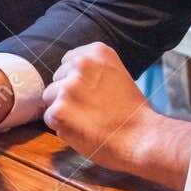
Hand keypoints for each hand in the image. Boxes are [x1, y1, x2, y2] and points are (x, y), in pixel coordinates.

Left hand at [39, 42, 190, 189]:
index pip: (68, 61)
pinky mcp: (59, 110)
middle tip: (91, 109)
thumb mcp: (118, 76)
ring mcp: (68, 87)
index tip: (91, 92)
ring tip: (87, 120)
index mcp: (97, 52)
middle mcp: (81, 64)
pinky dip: (61, 127)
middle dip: (67, 94)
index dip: (76, 80)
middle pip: (57, 79)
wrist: (141, 138)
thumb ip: (94, 71)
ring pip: (50, 98)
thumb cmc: (132, 113)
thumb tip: (70, 75)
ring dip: (63, 110)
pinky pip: (49, 117)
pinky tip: (82, 129)